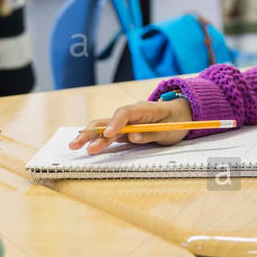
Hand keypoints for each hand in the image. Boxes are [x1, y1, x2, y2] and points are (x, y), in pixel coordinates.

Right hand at [69, 97, 195, 154]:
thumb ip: (151, 133)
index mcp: (143, 109)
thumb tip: (133, 138)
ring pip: (106, 128)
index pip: (125, 113)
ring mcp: (127, 123)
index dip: (115, 124)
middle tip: (78, 143)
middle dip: (92, 132)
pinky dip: (98, 139)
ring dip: (91, 137)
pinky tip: (86, 145)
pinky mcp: (126, 131)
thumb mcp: (169, 129)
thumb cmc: (177, 120)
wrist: (181, 114)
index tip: (108, 134)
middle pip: (109, 121)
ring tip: (76, 146)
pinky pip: (110, 135)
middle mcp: (131, 115)